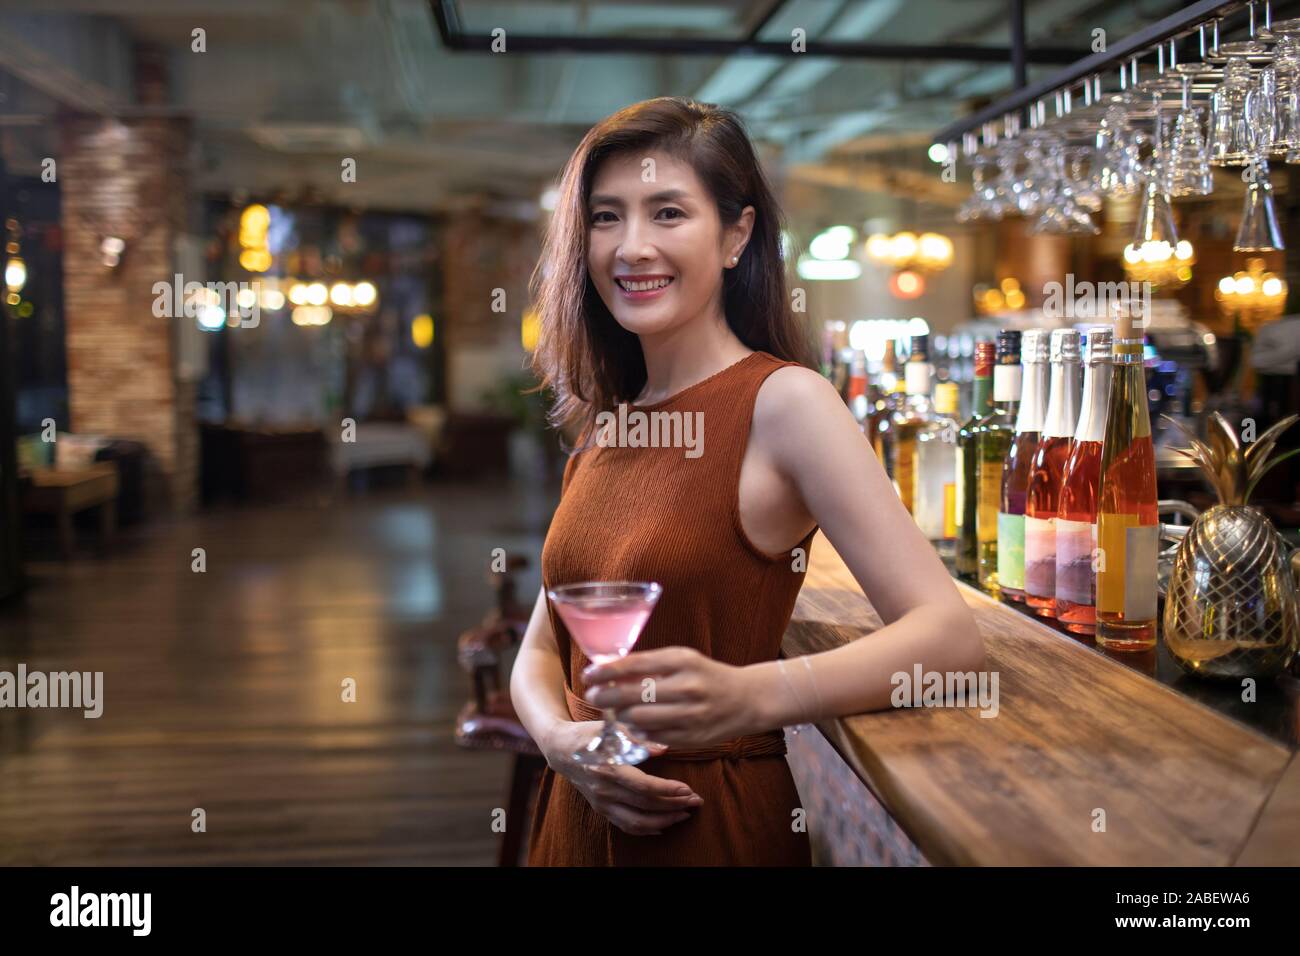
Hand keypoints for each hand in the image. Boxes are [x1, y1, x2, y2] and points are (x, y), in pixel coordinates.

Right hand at [540, 719, 703, 835]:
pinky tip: (663, 825)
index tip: (688, 789)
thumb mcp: (612, 728)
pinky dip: (647, 829)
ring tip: (685, 814)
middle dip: (674, 805)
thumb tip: (663, 748)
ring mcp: (602, 802)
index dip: (668, 791)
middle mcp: (604, 790)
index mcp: (609, 768)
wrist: (561, 749)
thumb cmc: (590, 734)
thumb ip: (638, 738)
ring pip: (637, 822)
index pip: (644, 786)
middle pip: (645, 805)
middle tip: (696, 801)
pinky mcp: (601, 809)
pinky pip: (626, 826)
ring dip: (664, 821)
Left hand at [582, 647, 763, 748]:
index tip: (589, 675)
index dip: (607, 671)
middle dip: (607, 696)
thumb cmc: (707, 676)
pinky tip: (637, 726)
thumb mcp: (683, 660)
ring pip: (640, 719)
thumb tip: (610, 669)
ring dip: (622, 716)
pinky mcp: (692, 737)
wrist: (747, 699)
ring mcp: (690, 714)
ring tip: (617, 711)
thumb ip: (650, 665)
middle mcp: (687, 687)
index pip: (635, 664)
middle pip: (634, 694)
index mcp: (682, 661)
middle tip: (594, 696)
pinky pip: (654, 737)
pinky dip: (640, 732)